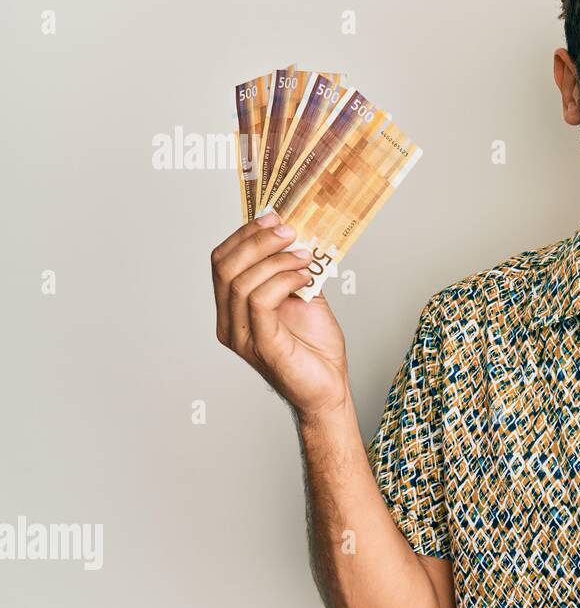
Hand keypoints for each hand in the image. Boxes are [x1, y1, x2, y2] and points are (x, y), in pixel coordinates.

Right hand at [211, 213, 349, 417]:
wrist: (329, 389)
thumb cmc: (316, 350)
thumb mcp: (304, 299)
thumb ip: (293, 271)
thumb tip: (299, 237)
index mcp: (233, 309)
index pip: (222, 261)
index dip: (245, 234)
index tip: (273, 217)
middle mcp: (229, 322)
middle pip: (225, 267)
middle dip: (257, 240)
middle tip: (289, 230)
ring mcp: (242, 335)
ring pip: (240, 281)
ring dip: (276, 259)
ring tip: (305, 256)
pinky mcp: (261, 344)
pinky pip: (260, 301)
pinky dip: (283, 280)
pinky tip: (305, 277)